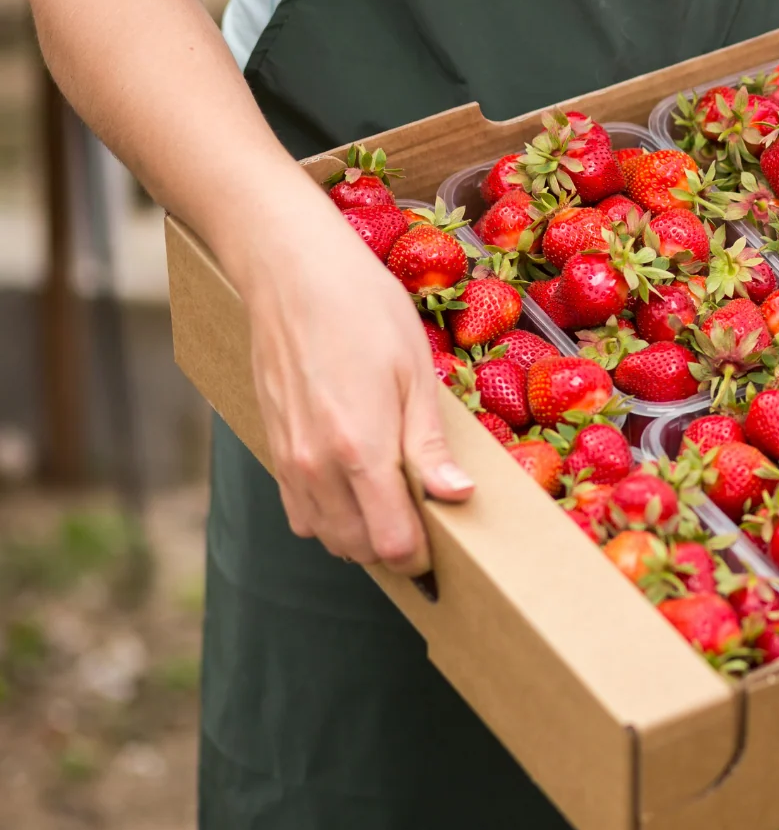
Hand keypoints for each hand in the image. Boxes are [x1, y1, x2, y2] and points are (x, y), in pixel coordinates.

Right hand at [234, 188, 472, 575]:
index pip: (390, 543)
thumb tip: (456, 496)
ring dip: (360, 536)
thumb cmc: (365, 312)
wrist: (291, 273)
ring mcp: (287, 459)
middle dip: (394, 550)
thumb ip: (430, 446)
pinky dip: (328, 516)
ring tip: (393, 506)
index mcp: (360, 450)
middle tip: (426, 523)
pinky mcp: (271, 448)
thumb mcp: (416, 374)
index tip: (444, 542)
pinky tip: (354, 489)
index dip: (421, 555)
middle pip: (357, 550)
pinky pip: (298, 510)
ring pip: (325, 536)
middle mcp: (316, 465)